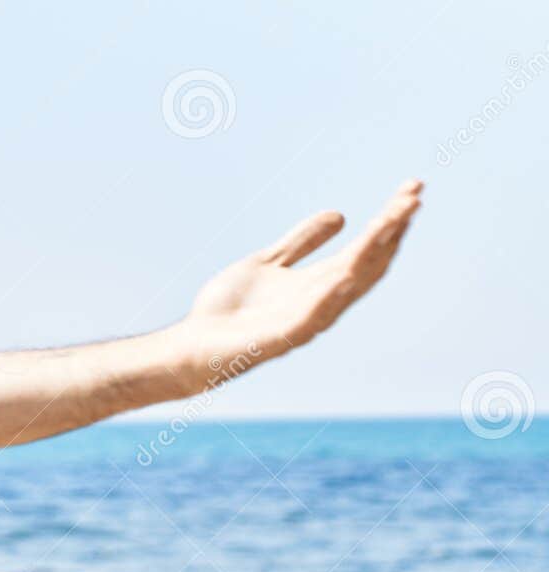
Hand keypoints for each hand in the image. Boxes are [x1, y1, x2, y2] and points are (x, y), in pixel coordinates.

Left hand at [184, 179, 422, 376]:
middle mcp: (319, 303)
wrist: (193, 345)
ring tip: (391, 224)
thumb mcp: (267, 263)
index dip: (389, 222)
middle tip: (414, 197)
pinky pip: (309, 319)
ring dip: (370, 255)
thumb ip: (301, 242)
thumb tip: (341, 215)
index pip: (365, 250)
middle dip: (391, 231)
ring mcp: (301, 322)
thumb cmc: (229, 309)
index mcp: (318, 284)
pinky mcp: (277, 340)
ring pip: (345, 286)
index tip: (411, 189)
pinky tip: (345, 275)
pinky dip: (329, 298)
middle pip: (366, 264)